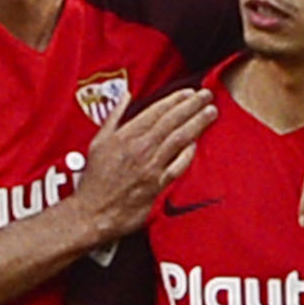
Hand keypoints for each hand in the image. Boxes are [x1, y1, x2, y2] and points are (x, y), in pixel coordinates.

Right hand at [73, 89, 215, 244]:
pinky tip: (198, 143)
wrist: (92, 212)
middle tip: (207, 95)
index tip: (189, 92)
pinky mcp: (158, 185)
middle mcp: (140, 148)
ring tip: (210, 112)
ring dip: (197, 123)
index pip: (156, 111)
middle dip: (192, 105)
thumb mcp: (98, 142)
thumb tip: (125, 97)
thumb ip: (114, 117)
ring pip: (179, 139)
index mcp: (126, 135)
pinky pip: (178, 166)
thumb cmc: (94, 180)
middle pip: (172, 121)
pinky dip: (189, 153)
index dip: (175, 100)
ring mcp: (151, 166)